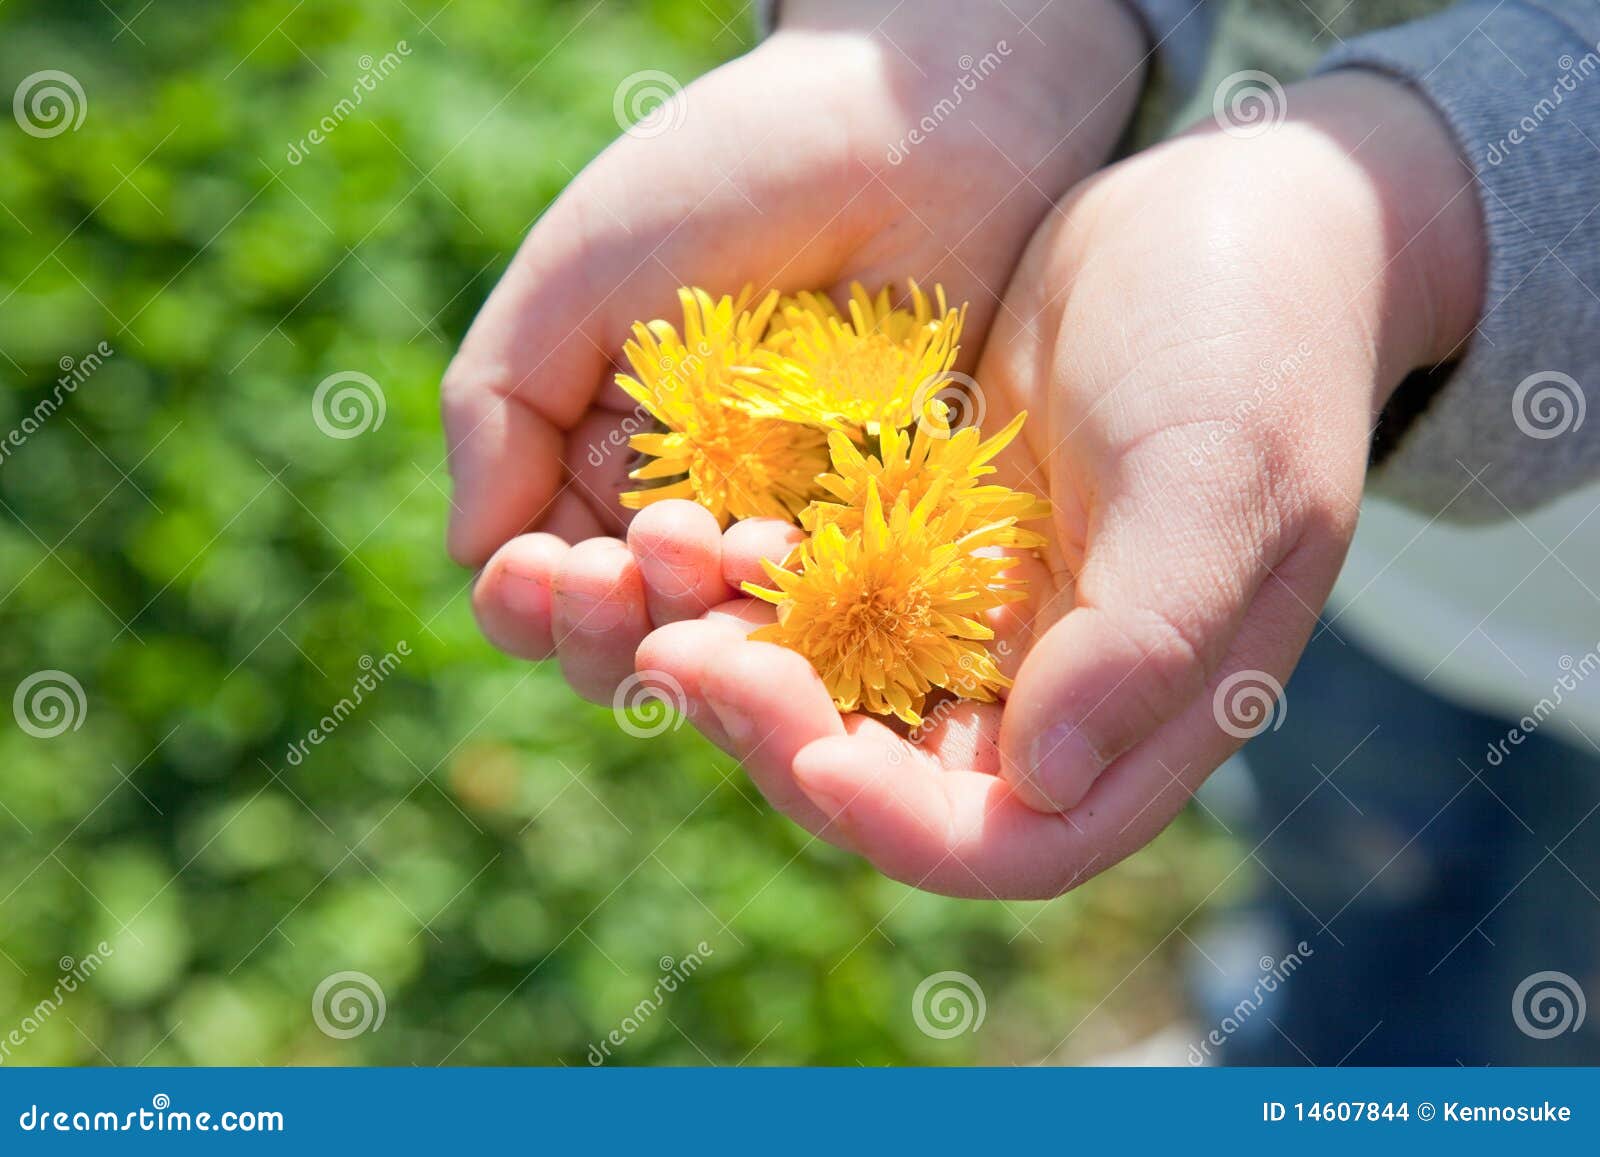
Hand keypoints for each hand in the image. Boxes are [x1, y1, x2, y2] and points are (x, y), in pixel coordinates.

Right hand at [447, 0, 1147, 699]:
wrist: (904, 124)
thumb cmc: (726, 177)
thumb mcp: (576, 276)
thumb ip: (500, 407)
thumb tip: (468, 552)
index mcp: (597, 459)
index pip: (538, 585)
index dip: (529, 604)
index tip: (544, 568)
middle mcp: (687, 510)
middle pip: (622, 641)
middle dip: (606, 627)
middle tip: (626, 564)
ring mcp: (788, 531)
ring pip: (723, 651)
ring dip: (692, 630)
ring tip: (707, 549)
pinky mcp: (885, 534)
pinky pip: (832, 623)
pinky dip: (791, 620)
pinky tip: (778, 566)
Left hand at [638, 72, 1485, 896]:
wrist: (1218, 224)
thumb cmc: (1250, 350)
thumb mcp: (1220, 483)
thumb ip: (1143, 640)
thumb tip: (1038, 779)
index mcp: (1137, 723)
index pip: (1003, 842)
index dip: (896, 823)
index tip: (806, 749)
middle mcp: (1046, 697)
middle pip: (887, 782)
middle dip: (777, 733)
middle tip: (675, 651)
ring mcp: (973, 625)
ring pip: (829, 696)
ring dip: (738, 660)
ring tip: (652, 584)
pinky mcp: (917, 550)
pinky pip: (812, 598)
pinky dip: (749, 583)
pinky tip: (693, 529)